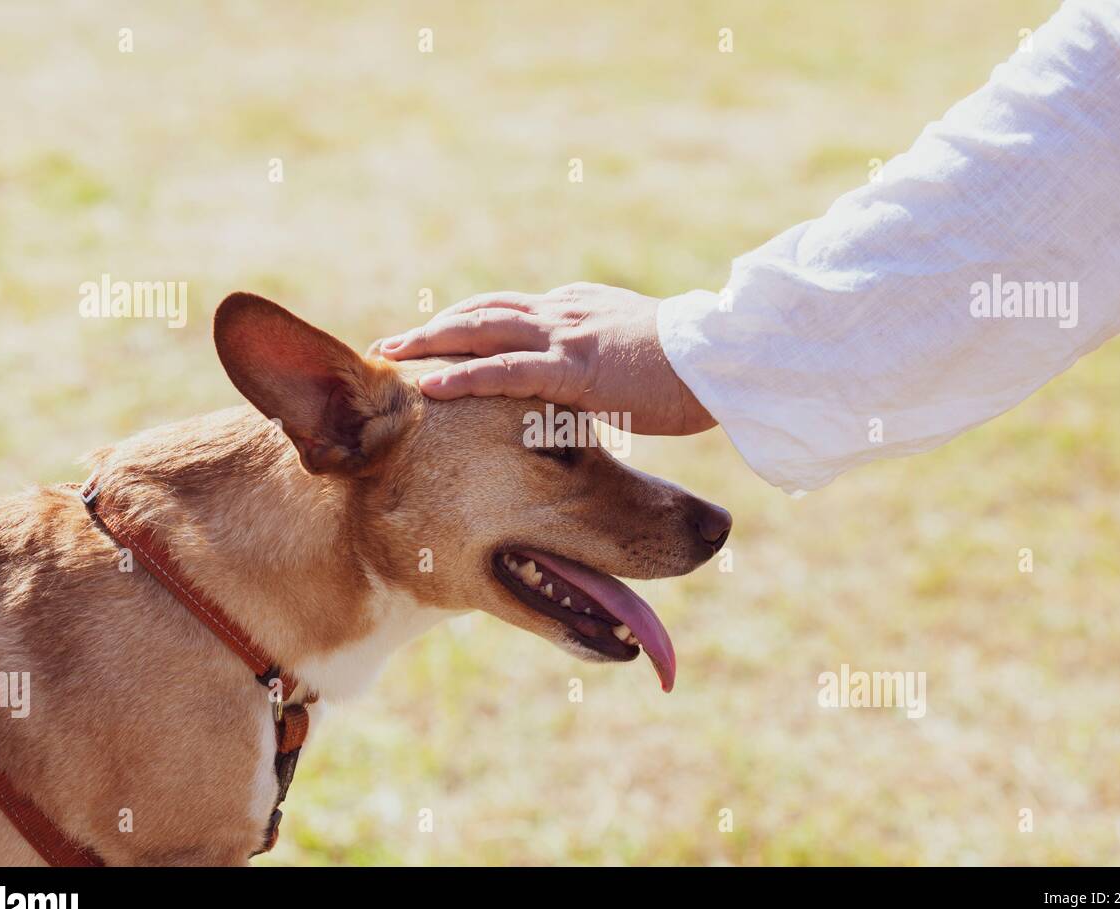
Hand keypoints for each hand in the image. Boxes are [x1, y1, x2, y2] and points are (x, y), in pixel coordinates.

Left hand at [379, 283, 715, 435]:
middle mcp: (565, 314)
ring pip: (482, 332)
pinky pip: (505, 372)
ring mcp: (567, 337)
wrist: (729, 357)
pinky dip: (464, 377)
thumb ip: (610, 365)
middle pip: (483, 313)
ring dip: (432, 343)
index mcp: (580, 310)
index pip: (509, 312)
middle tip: (392, 341)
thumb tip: (599, 387)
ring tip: (390, 354)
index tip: (437, 334)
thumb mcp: (642, 358)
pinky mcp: (574, 369)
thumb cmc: (696, 367)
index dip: (468, 323)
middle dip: (435, 327)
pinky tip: (429, 385)